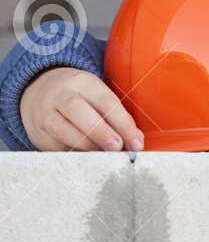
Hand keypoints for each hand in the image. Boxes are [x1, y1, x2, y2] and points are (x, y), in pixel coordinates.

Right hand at [19, 67, 143, 151]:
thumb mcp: (98, 95)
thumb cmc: (80, 96)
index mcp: (84, 82)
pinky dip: (72, 153)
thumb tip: (134, 141)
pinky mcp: (38, 132)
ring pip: (62, 129)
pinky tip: (87, 158)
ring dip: (86, 146)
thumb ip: (116, 116)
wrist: (39, 90)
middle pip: (79, 112)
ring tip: (104, 156)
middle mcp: (61, 95)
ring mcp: (45, 113)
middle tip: (117, 148)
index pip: (106, 102)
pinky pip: (54, 145)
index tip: (136, 143)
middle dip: (101, 132)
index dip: (123, 124)